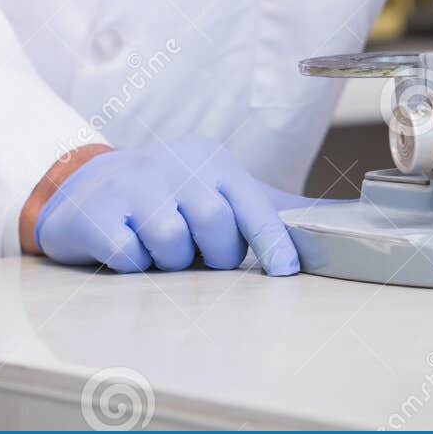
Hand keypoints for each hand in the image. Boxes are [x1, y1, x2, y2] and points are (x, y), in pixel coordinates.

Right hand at [31, 136, 313, 275]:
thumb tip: (346, 219)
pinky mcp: (97, 212)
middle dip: (212, 253)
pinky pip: (130, 256)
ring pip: (172, 243)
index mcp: (212, 161)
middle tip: (197, 252)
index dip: (271, 239)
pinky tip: (127, 249)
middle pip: (215, 225)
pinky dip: (134, 265)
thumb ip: (272, 211)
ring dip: (170, 262)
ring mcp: (133, 185)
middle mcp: (175, 164)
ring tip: (159, 248)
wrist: (86, 188)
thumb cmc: (168, 199)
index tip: (285, 271)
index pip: (251, 201)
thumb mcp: (219, 193)